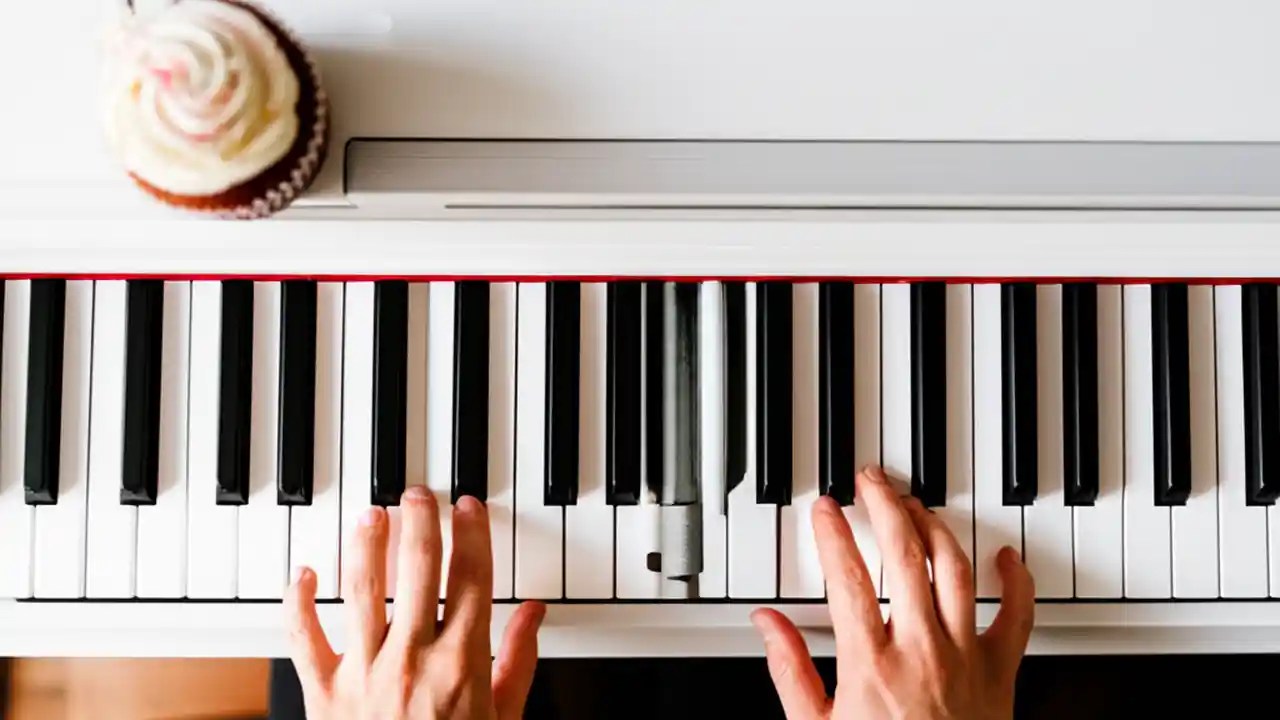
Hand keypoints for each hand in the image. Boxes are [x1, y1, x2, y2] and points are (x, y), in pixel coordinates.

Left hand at [286, 486, 545, 719]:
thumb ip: (518, 662)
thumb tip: (534, 616)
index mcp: (462, 664)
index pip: (470, 578)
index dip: (471, 534)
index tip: (467, 508)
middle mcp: (412, 659)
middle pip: (416, 569)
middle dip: (419, 521)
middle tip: (418, 493)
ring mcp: (365, 673)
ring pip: (362, 589)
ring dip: (366, 544)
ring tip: (371, 514)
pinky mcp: (324, 693)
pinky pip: (303, 639)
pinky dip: (298, 602)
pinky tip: (302, 572)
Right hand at [752, 464, 1034, 718]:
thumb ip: (790, 670)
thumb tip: (768, 624)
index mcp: (871, 665)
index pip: (847, 577)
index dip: (832, 533)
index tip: (825, 509)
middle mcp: (921, 651)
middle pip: (906, 556)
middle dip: (885, 506)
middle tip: (872, 481)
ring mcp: (965, 657)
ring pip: (955, 569)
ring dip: (935, 526)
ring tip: (915, 504)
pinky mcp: (1001, 672)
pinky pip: (1018, 615)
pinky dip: (1017, 579)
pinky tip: (1006, 555)